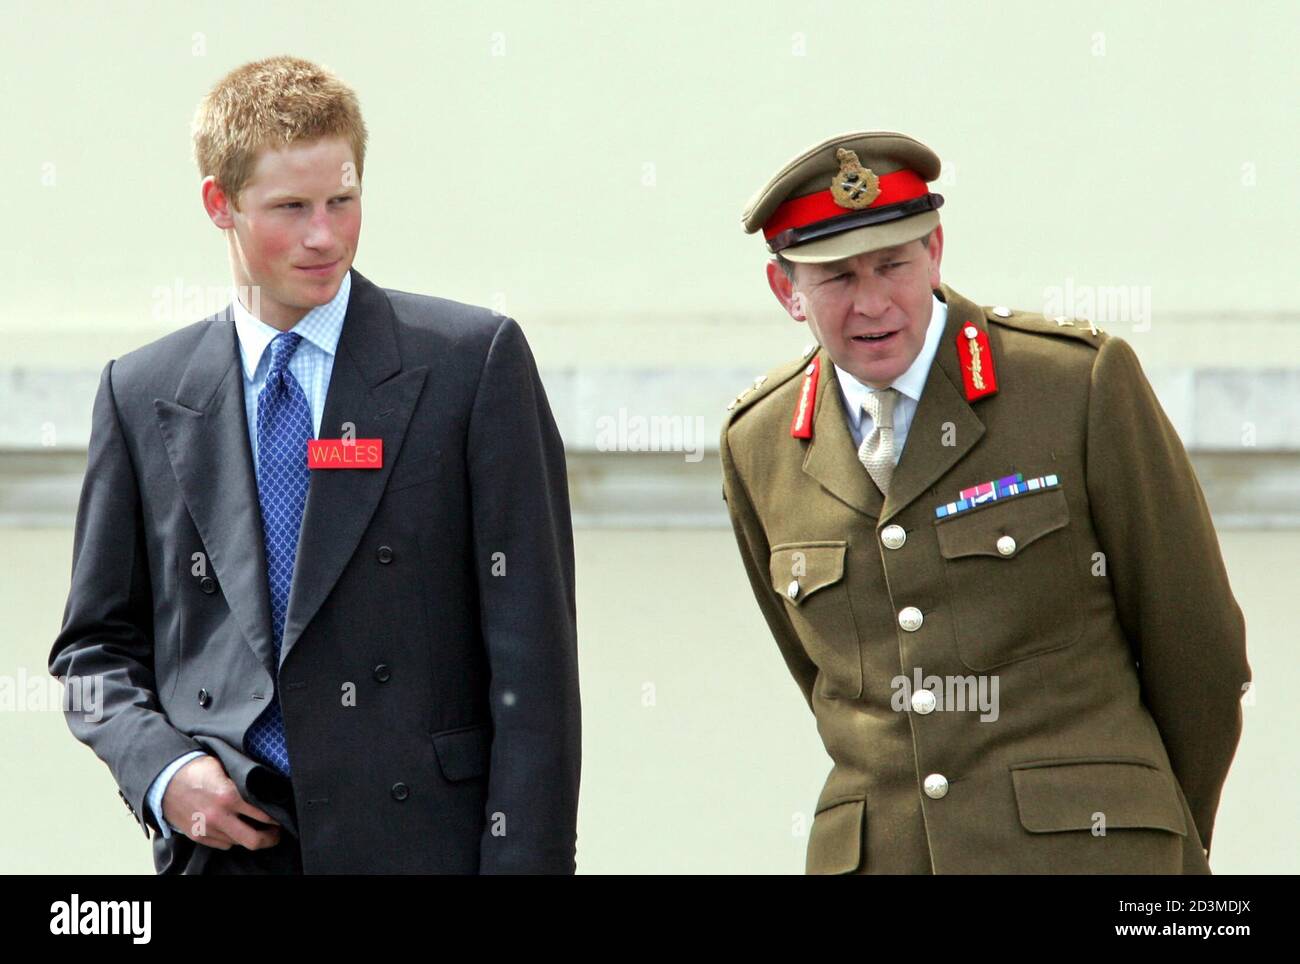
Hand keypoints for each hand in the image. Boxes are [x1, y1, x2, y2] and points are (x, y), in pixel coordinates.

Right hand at [161, 755, 281, 850]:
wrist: (164, 779)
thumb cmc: (196, 769)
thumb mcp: (224, 768)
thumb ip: (243, 781)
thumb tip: (265, 787)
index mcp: (229, 796)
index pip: (263, 814)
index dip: (277, 817)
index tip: (283, 816)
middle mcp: (218, 817)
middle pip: (253, 839)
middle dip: (270, 838)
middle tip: (277, 833)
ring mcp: (207, 829)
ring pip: (238, 842)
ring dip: (248, 837)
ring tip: (256, 828)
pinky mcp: (197, 836)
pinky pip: (222, 844)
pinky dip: (231, 838)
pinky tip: (235, 829)